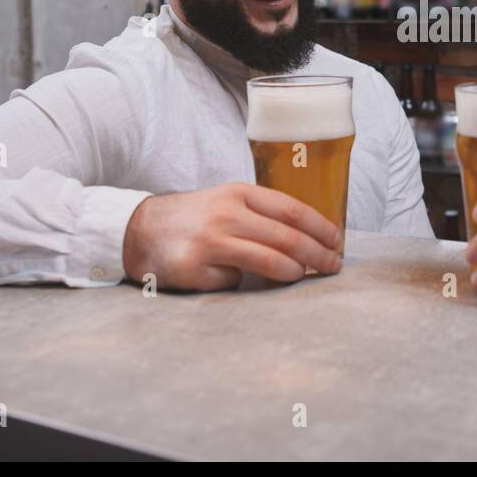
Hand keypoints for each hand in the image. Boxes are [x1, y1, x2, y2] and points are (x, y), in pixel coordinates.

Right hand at [122, 182, 342, 290]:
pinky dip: (242, 283)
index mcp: (239, 194)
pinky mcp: (195, 269)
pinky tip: (233, 277)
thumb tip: (310, 237)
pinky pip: (234, 281)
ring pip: (269, 261)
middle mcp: (226, 215)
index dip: (320, 226)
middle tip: (333, 266)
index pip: (291, 209)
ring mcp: (210, 242)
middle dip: (317, 254)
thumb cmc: (196, 218)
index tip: (337, 240)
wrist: (139, 229)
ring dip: (294, 273)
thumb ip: (262, 214)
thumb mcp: (228, 202)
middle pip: (287, 238)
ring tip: (303, 276)